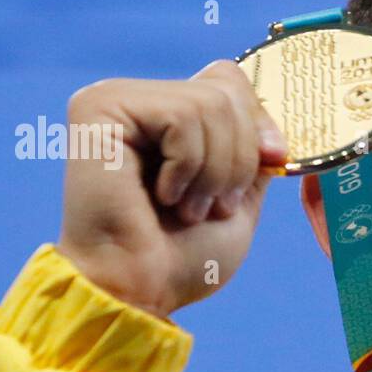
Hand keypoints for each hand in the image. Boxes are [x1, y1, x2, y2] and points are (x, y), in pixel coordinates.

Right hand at [56, 60, 288, 317]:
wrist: (138, 290)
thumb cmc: (181, 257)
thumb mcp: (238, 197)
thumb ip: (253, 153)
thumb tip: (272, 129)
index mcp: (167, 116)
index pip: (231, 81)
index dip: (260, 122)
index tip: (272, 163)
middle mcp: (137, 99)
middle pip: (226, 89)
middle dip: (239, 156)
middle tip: (213, 205)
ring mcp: (113, 98)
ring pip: (209, 104)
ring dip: (214, 171)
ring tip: (187, 209)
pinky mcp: (99, 107)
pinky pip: (181, 117)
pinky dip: (189, 167)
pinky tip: (162, 197)